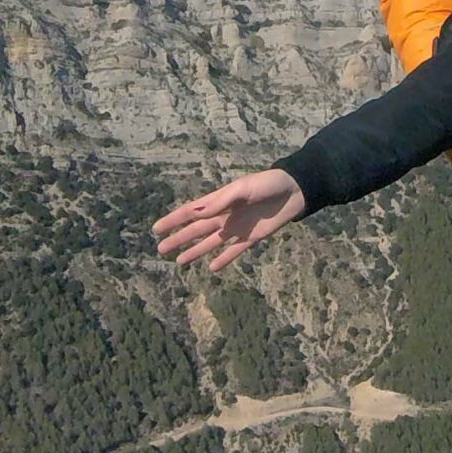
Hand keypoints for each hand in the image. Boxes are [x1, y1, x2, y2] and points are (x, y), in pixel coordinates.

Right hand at [153, 170, 307, 271]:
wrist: (294, 191)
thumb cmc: (267, 184)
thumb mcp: (243, 189)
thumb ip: (221, 201)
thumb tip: (198, 212)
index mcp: (219, 201)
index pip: (191, 212)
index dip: (173, 220)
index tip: (156, 229)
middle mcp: (224, 216)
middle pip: (196, 230)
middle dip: (178, 239)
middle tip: (160, 249)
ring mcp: (237, 228)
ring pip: (211, 243)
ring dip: (195, 251)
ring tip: (179, 262)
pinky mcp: (252, 238)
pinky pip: (234, 251)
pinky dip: (223, 259)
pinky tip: (212, 268)